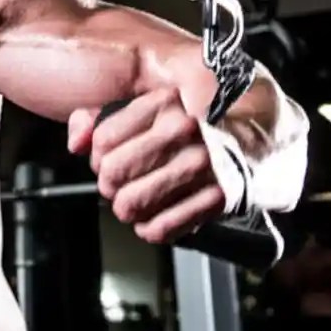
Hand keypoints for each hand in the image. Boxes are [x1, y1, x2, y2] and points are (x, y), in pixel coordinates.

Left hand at [66, 88, 228, 244]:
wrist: (254, 138)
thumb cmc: (188, 122)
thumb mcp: (145, 104)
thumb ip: (98, 117)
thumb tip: (76, 142)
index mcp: (164, 102)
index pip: (103, 140)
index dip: (98, 155)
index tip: (107, 158)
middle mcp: (185, 130)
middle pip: (113, 173)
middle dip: (109, 183)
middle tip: (120, 183)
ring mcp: (204, 164)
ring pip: (132, 203)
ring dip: (127, 207)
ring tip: (135, 200)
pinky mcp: (219, 197)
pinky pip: (161, 228)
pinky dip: (151, 228)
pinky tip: (153, 218)